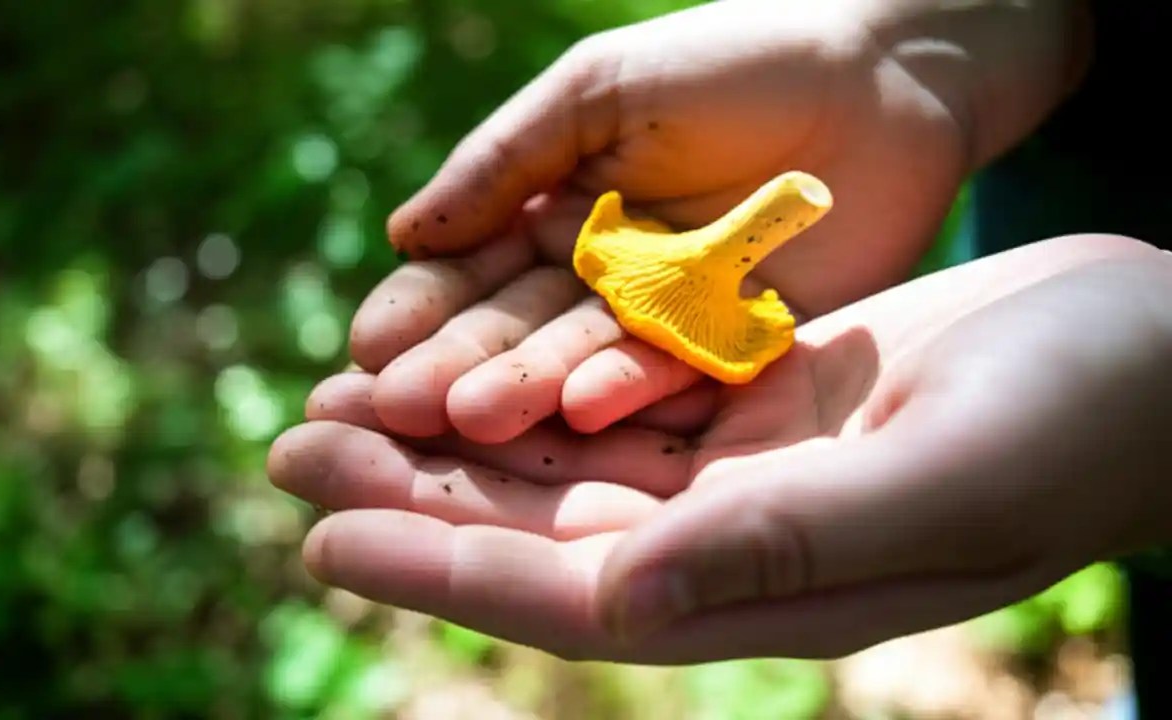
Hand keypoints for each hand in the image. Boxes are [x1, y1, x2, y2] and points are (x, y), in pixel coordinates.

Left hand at [269, 234, 1171, 662]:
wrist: (1156, 352)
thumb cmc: (1085, 417)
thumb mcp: (945, 476)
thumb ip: (785, 545)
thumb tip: (623, 593)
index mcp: (770, 585)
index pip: (573, 595)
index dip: (444, 570)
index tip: (325, 538)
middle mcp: (736, 543)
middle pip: (538, 530)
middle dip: (409, 498)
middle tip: (287, 453)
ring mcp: (740, 472)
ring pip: (559, 463)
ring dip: (448, 439)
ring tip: (334, 406)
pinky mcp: (752, 402)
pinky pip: (611, 396)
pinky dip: (527, 379)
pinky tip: (456, 359)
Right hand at [350, 0, 1089, 441]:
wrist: (883, 74)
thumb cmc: (732, 60)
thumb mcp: (596, 91)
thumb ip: (504, 161)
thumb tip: (403, 232)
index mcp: (555, 216)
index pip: (472, 274)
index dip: (421, 310)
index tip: (366, 349)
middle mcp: (600, 279)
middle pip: (515, 331)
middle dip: (455, 366)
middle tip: (394, 410)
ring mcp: (664, 320)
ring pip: (582, 360)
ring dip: (526, 389)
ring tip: (468, 419)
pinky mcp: (735, 348)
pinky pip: (675, 372)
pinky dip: (628, 388)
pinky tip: (576, 407)